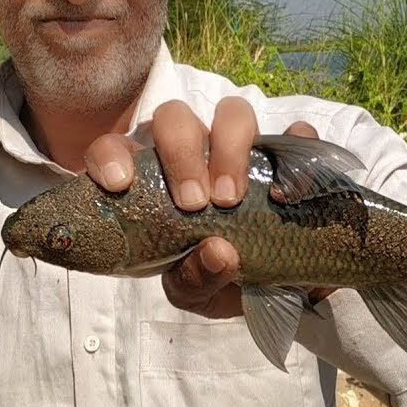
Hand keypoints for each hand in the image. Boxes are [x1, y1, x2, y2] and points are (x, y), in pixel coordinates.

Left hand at [83, 98, 321, 317]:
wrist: (269, 287)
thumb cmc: (212, 278)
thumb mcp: (195, 292)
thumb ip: (194, 280)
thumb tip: (219, 252)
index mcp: (151, 181)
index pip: (114, 149)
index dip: (110, 155)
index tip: (119, 183)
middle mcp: (191, 153)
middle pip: (175, 119)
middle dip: (182, 154)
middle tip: (194, 203)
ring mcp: (239, 148)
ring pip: (231, 114)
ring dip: (230, 148)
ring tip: (233, 198)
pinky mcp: (284, 155)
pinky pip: (293, 133)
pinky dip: (295, 145)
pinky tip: (292, 185)